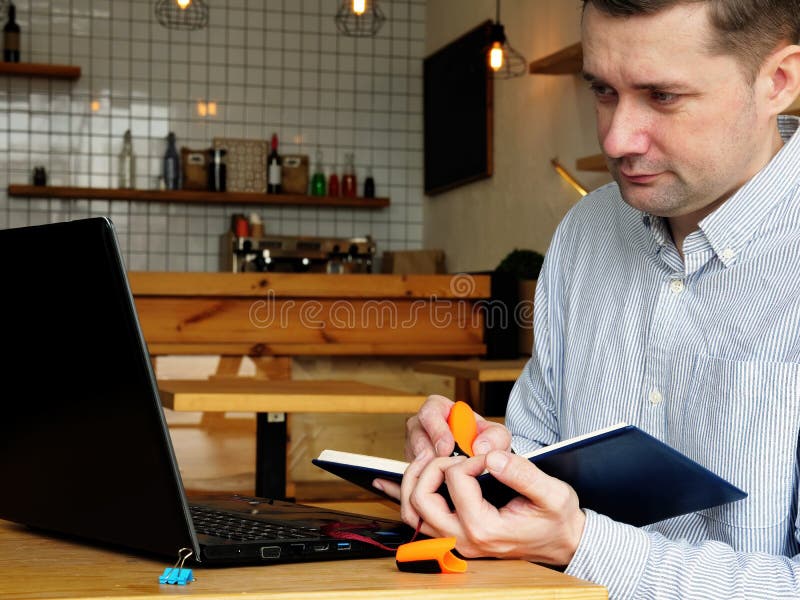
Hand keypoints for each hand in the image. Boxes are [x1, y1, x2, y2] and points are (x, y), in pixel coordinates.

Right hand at [372, 394, 510, 501]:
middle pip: (415, 437)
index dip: (436, 430)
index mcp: (439, 410)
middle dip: (428, 454)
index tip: (447, 447)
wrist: (483, 462)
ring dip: (427, 472)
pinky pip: (412, 478)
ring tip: (443, 484)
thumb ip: (494, 437)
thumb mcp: (497, 437)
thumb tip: (480, 447)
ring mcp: (416, 448)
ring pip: (413, 459)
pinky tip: (433, 498)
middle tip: (442, 469)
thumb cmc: (487, 444)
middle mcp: (422, 427)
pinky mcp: (414, 469)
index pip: (429, 412)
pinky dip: (422, 487)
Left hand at [406, 450, 585, 566]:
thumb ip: (522, 474)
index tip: (489, 454)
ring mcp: (456, 540)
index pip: (455, 481)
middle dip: (429, 467)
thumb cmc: (558, 519)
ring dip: (414, 480)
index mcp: (485, 528)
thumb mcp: (553, 493)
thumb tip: (490, 457)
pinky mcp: (453, 536)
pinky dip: (405, 495)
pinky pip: (418, 519)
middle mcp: (464, 539)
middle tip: (448, 452)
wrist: (563, 542)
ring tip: (430, 458)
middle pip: (420, 500)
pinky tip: (386, 481)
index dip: (469, 457)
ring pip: (412, 512)